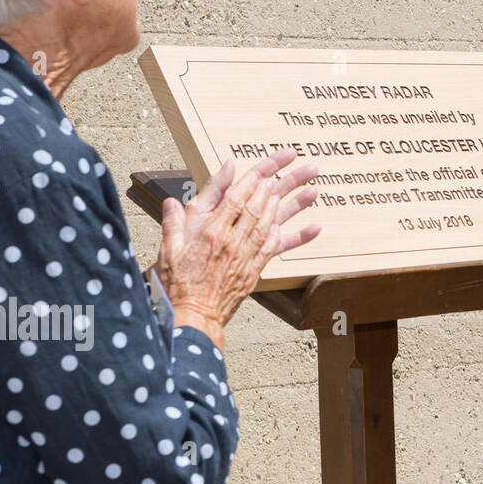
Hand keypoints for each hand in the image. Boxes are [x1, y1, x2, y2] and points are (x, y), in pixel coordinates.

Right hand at [156, 148, 320, 347]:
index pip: (236, 198)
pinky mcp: (255, 270)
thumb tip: (174, 199)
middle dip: (281, 182)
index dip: (253, 179)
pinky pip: (280, 249)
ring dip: (295, 204)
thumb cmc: (176, 285)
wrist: (192, 318)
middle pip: (261, 205)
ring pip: (274, 223)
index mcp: (212, 233)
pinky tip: (314, 227)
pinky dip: (298, 237)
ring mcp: (247, 256)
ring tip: (313, 188)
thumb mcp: (168, 249)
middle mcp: (234, 242)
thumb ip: (174, 221)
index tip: (267, 166)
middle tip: (299, 165)